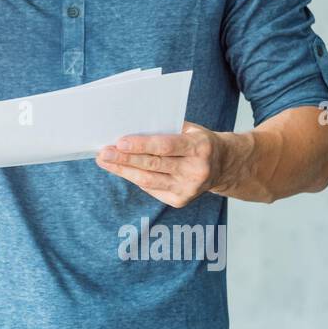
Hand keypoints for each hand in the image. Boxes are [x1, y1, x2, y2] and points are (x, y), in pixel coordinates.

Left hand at [94, 122, 243, 207]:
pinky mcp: (180, 201)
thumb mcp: (190, 129)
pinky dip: (134, 178)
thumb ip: (165, 129)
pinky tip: (121, 169)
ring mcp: (188, 189)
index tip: (119, 142)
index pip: (165, 147)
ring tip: (105, 161)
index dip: (141, 145)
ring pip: (148, 180)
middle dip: (124, 158)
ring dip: (123, 170)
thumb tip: (129, 127)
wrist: (224, 166)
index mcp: (200, 148)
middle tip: (103, 152)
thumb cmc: (199, 142)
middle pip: (153, 165)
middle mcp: (195, 171)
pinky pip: (151, 188)